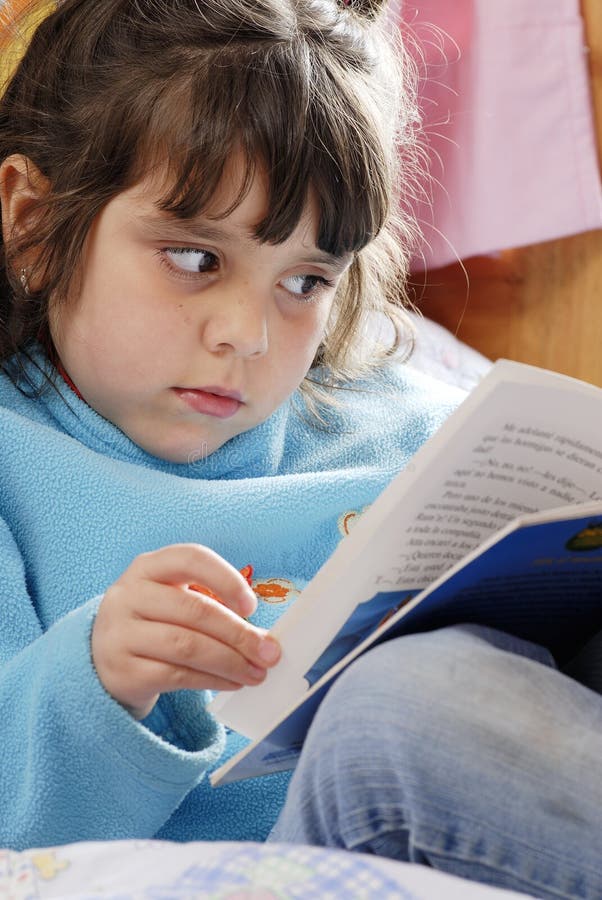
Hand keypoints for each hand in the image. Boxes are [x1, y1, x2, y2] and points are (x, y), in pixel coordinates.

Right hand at [91, 544, 280, 718]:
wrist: (102, 660)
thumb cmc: (154, 622)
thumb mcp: (172, 599)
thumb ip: (212, 605)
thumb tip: (263, 638)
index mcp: (147, 567)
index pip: (190, 558)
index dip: (226, 578)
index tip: (252, 606)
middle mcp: (128, 595)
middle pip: (194, 610)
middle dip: (239, 634)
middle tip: (269, 653)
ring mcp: (121, 634)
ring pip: (187, 646)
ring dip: (230, 661)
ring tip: (256, 673)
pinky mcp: (122, 671)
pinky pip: (176, 676)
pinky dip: (212, 680)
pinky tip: (233, 682)